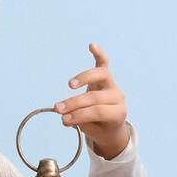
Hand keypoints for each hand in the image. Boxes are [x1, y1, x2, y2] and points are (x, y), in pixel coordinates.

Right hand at [56, 42, 129, 159]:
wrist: (111, 124)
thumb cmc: (99, 127)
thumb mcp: (91, 130)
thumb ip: (80, 122)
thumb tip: (64, 116)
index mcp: (118, 113)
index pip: (98, 111)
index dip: (80, 115)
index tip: (64, 120)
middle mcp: (118, 97)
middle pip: (95, 97)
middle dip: (75, 103)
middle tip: (58, 109)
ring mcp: (112, 84)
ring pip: (100, 76)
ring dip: (84, 78)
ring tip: (70, 85)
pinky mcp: (106, 76)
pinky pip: (103, 62)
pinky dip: (98, 54)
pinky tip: (91, 46)